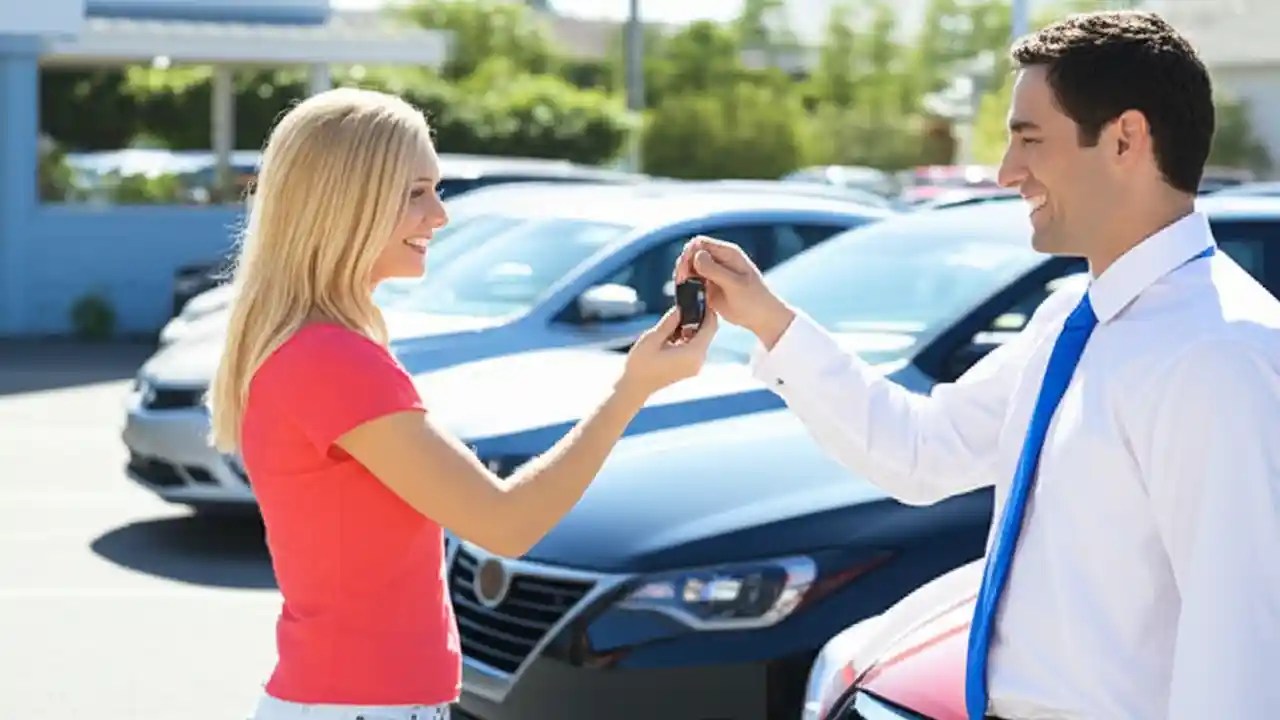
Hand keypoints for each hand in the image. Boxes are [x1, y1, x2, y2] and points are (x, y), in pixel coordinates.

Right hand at [618, 307, 718, 397]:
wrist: (635, 387)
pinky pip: (695, 348)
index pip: (710, 327)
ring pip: (701, 340)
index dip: (708, 310)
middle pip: (707, 333)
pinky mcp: (690, 369)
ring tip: (675, 319)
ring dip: (692, 328)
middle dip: (699, 318)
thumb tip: (681, 307)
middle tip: (687, 304)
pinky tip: (673, 334)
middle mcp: (699, 361)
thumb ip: (670, 321)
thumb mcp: (653, 337)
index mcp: (693, 353)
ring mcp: (696, 366)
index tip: (702, 297)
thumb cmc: (641, 363)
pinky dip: (688, 338)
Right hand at [674, 235, 794, 348]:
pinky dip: (687, 286)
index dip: (689, 253)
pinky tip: (687, 295)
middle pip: (692, 254)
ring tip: (682, 287)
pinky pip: (693, 282)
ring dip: (684, 276)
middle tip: (681, 281)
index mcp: (728, 253)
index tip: (685, 269)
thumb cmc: (754, 299)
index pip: (700, 243)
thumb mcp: (734, 284)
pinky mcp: (710, 287)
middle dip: (683, 265)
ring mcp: (714, 273)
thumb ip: (714, 270)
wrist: (762, 318)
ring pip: (690, 268)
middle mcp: (719, 260)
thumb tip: (696, 256)